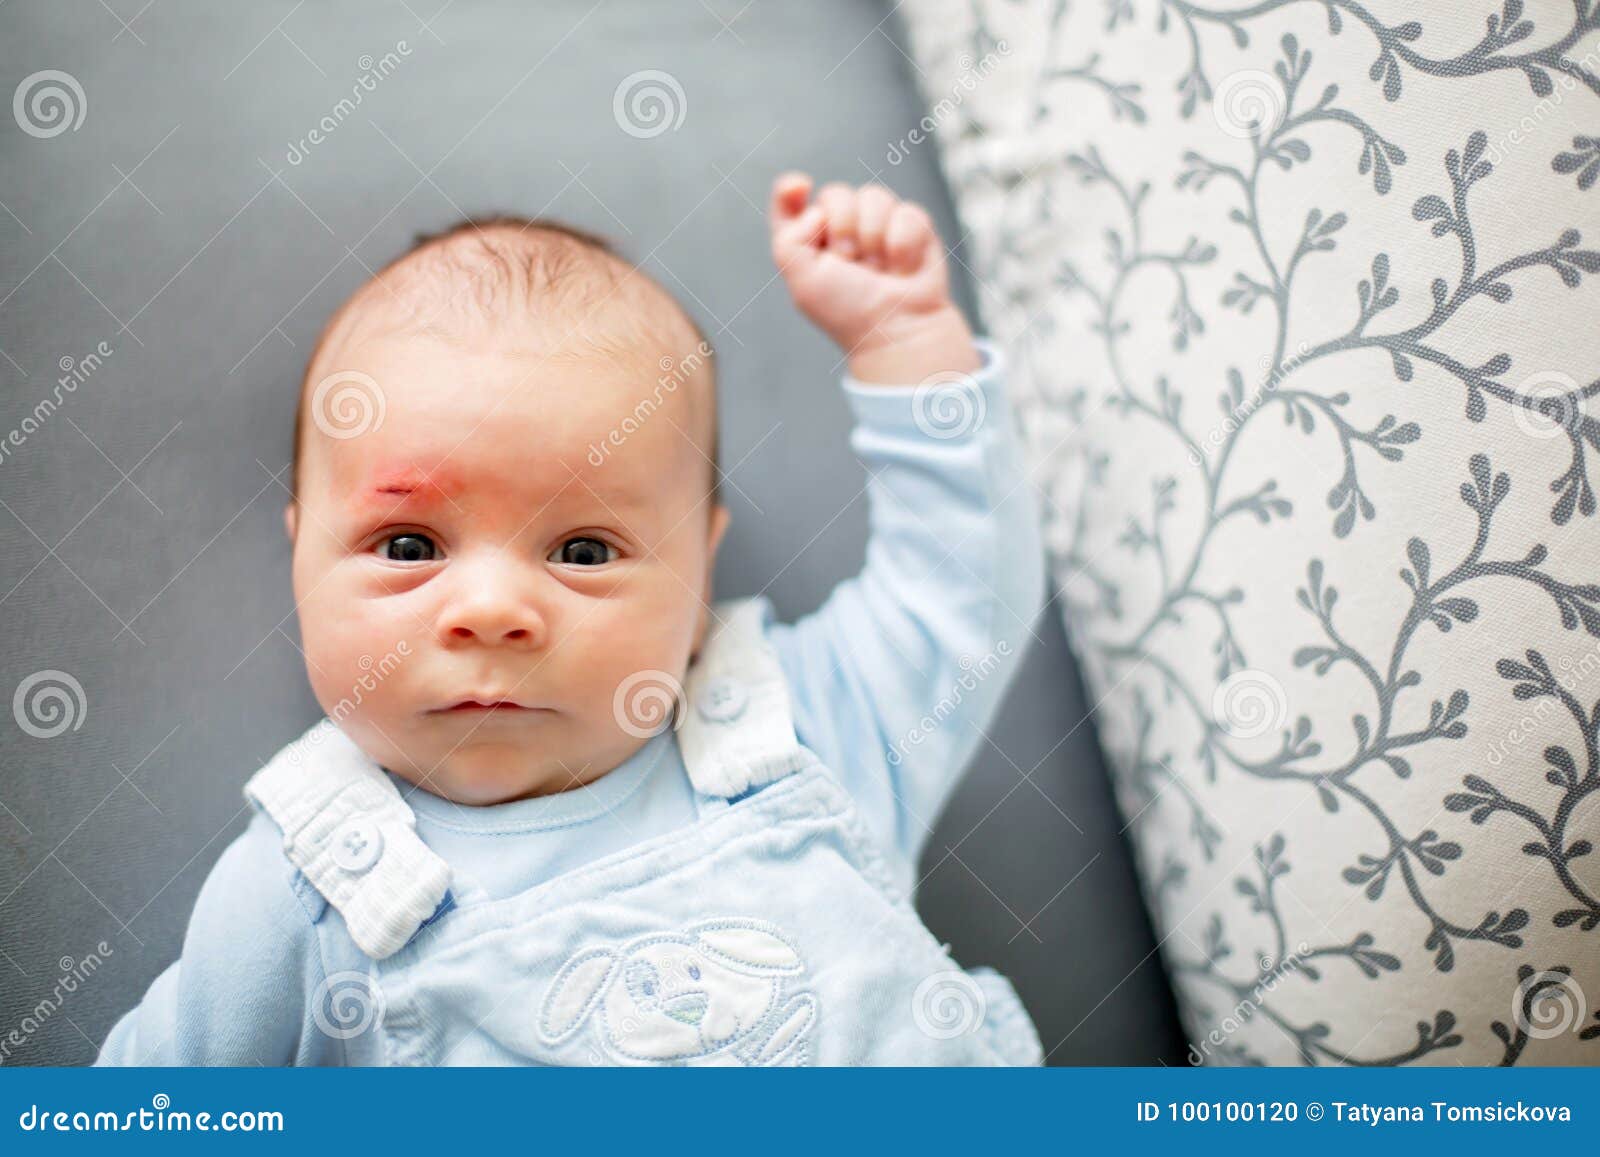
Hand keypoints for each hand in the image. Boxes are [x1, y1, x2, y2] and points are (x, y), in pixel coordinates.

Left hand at [768, 172, 979, 383]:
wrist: (897, 328)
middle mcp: (841, 230)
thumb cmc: (849, 311)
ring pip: (873, 196)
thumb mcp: (801, 279)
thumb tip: (817, 210)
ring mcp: (877, 225)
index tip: (800, 186)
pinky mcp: (911, 227)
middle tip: (851, 264)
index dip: (790, 189)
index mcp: (809, 242)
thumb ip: (788, 236)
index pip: (790, 203)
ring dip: (874, 237)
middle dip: (843, 229)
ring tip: (878, 269)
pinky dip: (903, 242)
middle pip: (836, 194)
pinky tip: (903, 266)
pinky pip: (906, 211)